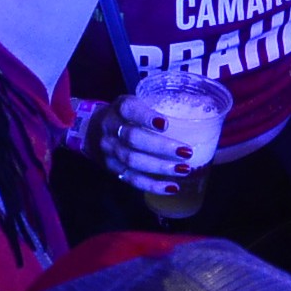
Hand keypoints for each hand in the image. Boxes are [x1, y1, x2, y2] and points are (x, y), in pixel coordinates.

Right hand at [88, 98, 202, 197]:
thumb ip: (157, 107)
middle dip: (161, 147)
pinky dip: (152, 185)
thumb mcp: (135, 103)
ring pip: (133, 161)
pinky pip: (132, 179)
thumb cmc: (125, 116)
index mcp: (119, 108)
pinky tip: (171, 187)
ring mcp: (110, 150)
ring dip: (160, 167)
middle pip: (133, 139)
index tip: (165, 124)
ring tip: (184, 170)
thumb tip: (200, 114)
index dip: (145, 117)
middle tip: (186, 152)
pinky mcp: (113, 169)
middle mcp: (111, 128)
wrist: (91, 130)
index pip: (129, 110)